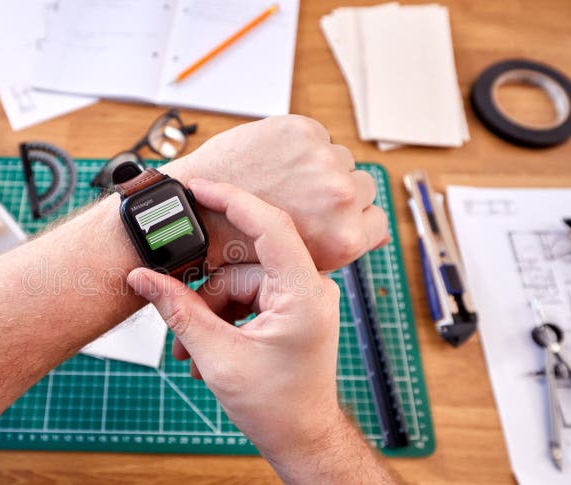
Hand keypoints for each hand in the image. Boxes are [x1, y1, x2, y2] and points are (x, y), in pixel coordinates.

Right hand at [127, 179, 343, 459]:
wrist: (302, 439)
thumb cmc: (276, 408)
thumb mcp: (217, 356)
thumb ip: (178, 311)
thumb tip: (143, 279)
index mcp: (304, 294)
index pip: (270, 226)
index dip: (231, 200)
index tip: (197, 188)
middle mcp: (308, 289)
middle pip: (240, 265)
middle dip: (203, 293)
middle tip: (174, 315)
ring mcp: (300, 298)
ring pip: (237, 283)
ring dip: (208, 314)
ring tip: (191, 353)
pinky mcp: (290, 308)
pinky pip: (246, 296)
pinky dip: (222, 318)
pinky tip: (206, 350)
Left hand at [161, 115, 388, 271]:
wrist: (193, 213)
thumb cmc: (238, 246)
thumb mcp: (298, 265)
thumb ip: (337, 248)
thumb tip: (376, 234)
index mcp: (345, 238)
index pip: (377, 219)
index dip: (349, 219)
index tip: (327, 217)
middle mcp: (341, 198)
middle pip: (360, 186)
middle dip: (333, 192)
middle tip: (298, 200)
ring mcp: (322, 161)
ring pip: (338, 158)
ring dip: (315, 167)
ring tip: (280, 182)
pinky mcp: (301, 131)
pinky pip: (315, 136)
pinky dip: (295, 146)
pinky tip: (269, 163)